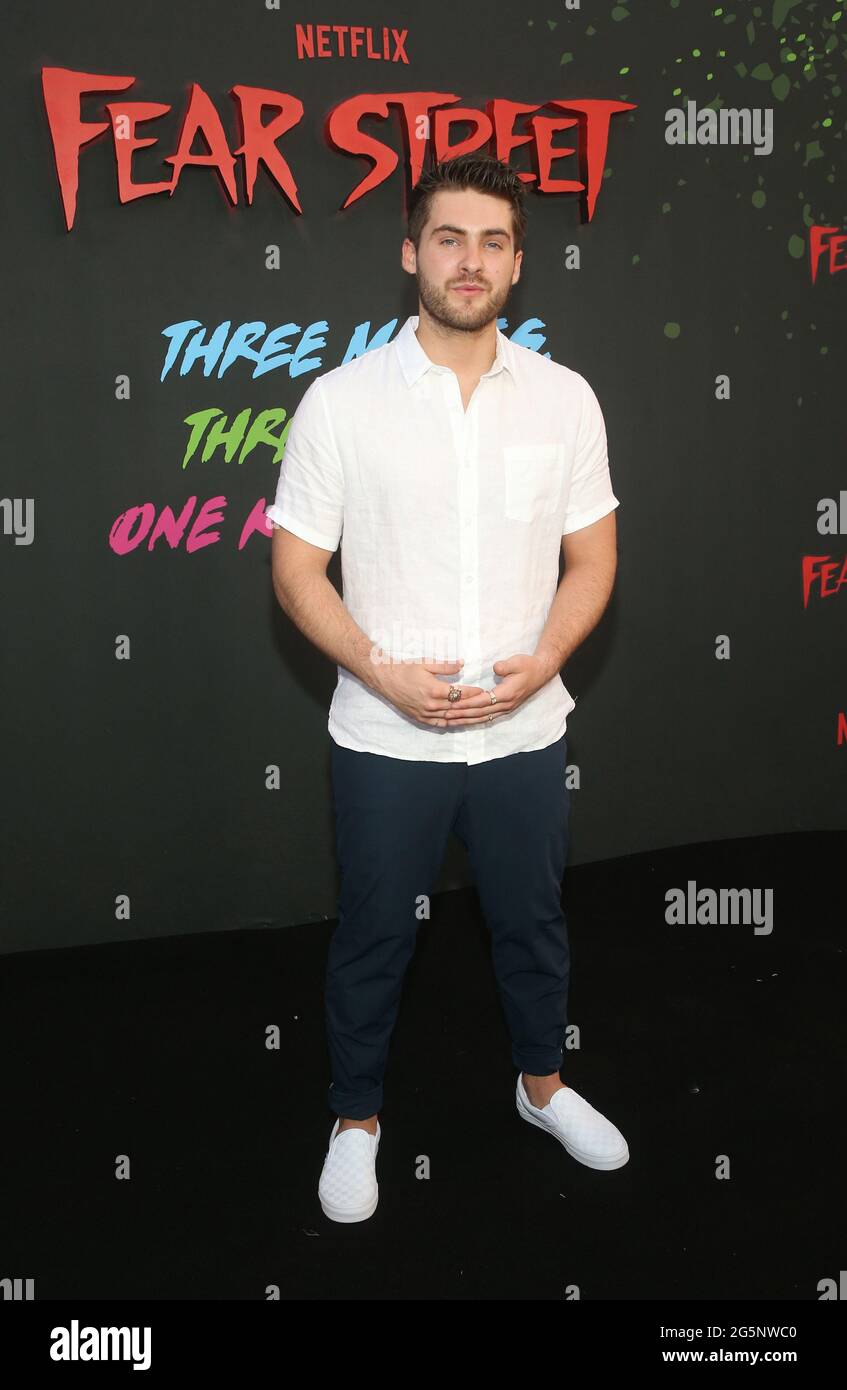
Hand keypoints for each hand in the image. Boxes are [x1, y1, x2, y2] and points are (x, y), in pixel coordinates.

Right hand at [371, 656, 486, 728]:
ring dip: (465, 717)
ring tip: (478, 715)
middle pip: (458, 707)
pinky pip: (440, 724)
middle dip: (473, 705)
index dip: (473, 692)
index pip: (460, 693)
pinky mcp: (421, 719)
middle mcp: (432, 705)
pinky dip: (452, 724)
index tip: (483, 691)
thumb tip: (462, 664)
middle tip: (486, 704)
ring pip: (451, 718)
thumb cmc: (406, 669)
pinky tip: (460, 722)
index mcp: (435, 690)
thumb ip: (446, 666)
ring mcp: (426, 714)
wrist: (386, 680)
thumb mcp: (427, 664)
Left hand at [441, 652, 554, 725]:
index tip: (453, 705)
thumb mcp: (517, 662)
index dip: (467, 704)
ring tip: (450, 722)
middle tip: (445, 715)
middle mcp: (505, 705)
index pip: (482, 701)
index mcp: (507, 694)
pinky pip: (487, 717)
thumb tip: (495, 668)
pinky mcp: (505, 709)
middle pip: (480, 712)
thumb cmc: (527, 665)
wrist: (541, 672)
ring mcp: (505, 709)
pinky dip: (474, 720)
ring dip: (466, 720)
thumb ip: (506, 666)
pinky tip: (464, 722)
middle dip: (462, 714)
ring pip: (482, 718)